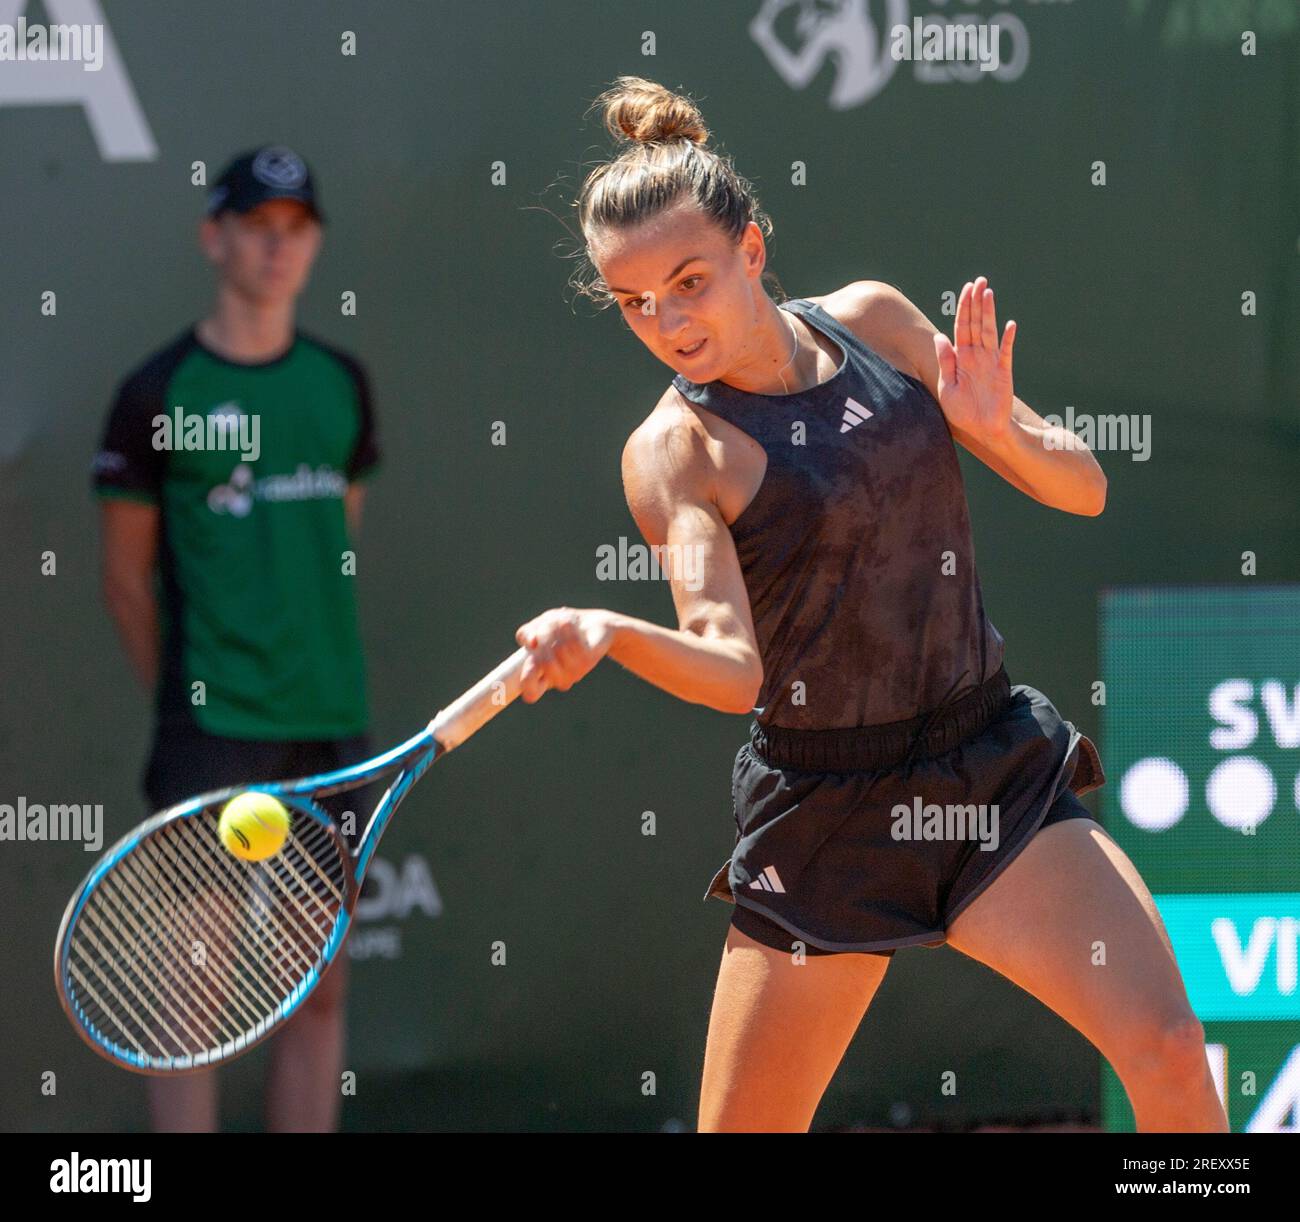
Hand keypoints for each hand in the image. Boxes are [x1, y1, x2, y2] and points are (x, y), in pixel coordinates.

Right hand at [514, 607, 617, 702]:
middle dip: (542, 635)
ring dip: (556, 626)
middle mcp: (559, 680)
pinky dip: (568, 626)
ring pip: (558, 648)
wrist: (591, 623)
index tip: (529, 657)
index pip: (531, 693)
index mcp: (542, 678)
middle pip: (543, 662)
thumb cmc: (559, 628)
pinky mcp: (589, 660)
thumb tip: (532, 642)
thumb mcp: (537, 626)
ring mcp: (576, 672)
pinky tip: (569, 622)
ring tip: (559, 620)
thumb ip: (525, 634)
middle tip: (546, 624)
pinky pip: (573, 642)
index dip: (526, 680)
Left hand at [933, 276, 1015, 442]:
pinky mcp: (1004, 372)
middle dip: (976, 302)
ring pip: (989, 332)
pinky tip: (1010, 325)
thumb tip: (939, 336)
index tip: (965, 289)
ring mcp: (991, 362)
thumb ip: (945, 361)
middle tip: (979, 280)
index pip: (961, 327)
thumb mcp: (947, 386)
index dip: (963, 308)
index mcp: (961, 358)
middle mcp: (977, 356)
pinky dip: (1008, 340)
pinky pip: (1006, 353)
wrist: (982, 430)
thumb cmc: (963, 412)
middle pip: (975, 324)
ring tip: (988, 293)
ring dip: (988, 313)